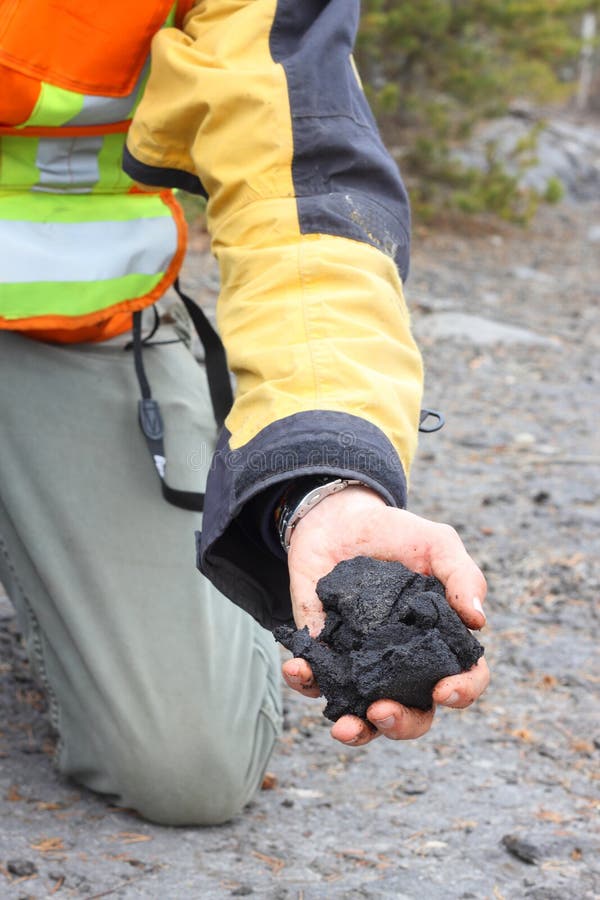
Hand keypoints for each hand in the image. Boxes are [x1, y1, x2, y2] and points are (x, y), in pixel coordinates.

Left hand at [281, 485, 489, 745]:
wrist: (339, 520)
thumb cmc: (397, 534)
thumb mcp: (437, 543)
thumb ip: (463, 575)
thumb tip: (479, 621)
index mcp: (440, 642)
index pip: (465, 679)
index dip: (462, 692)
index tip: (444, 690)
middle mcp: (404, 663)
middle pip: (414, 714)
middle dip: (401, 724)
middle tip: (382, 712)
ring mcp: (363, 663)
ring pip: (364, 715)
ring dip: (355, 729)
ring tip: (341, 725)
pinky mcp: (323, 653)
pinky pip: (316, 681)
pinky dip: (306, 682)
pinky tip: (298, 668)